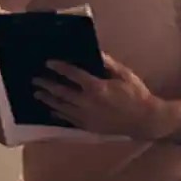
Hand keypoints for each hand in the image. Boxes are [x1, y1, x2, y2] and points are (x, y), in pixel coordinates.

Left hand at [32, 53, 165, 139]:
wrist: (144, 120)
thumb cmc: (136, 94)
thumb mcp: (124, 74)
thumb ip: (108, 64)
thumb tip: (94, 53)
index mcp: (97, 88)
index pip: (73, 75)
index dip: (59, 67)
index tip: (49, 62)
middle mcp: (88, 103)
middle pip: (62, 92)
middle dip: (47, 85)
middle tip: (35, 79)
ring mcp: (87, 117)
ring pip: (62, 108)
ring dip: (48, 100)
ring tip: (38, 94)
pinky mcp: (88, 127)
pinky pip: (69, 120)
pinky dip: (59, 114)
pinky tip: (51, 111)